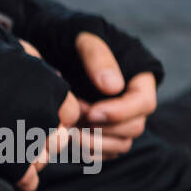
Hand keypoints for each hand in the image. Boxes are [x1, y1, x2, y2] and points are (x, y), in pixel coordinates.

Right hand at [0, 19, 74, 190]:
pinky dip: (20, 180)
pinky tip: (6, 171)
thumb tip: (47, 72)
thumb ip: (30, 58)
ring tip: (4, 150)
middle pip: (57, 137)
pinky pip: (25, 179)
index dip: (49, 116)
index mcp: (48, 82)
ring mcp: (24, 136)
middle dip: (41, 138)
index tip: (26, 117)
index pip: (68, 112)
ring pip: (42, 159)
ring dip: (29, 158)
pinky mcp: (2, 158)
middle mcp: (43, 110)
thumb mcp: (0, 39)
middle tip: (12, 135)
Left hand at [19, 35, 156, 167]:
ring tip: (68, 130)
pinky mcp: (100, 133)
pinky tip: (67, 138)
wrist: (46, 46)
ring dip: (94, 143)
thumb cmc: (68, 37)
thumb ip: (98, 57)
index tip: (90, 113)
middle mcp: (132, 101)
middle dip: (103, 129)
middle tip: (73, 119)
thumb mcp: (82, 37)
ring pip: (121, 144)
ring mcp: (118, 119)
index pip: (143, 103)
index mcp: (138, 77)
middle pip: (134, 127)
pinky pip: (103, 153)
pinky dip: (86, 151)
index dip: (119, 112)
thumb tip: (113, 87)